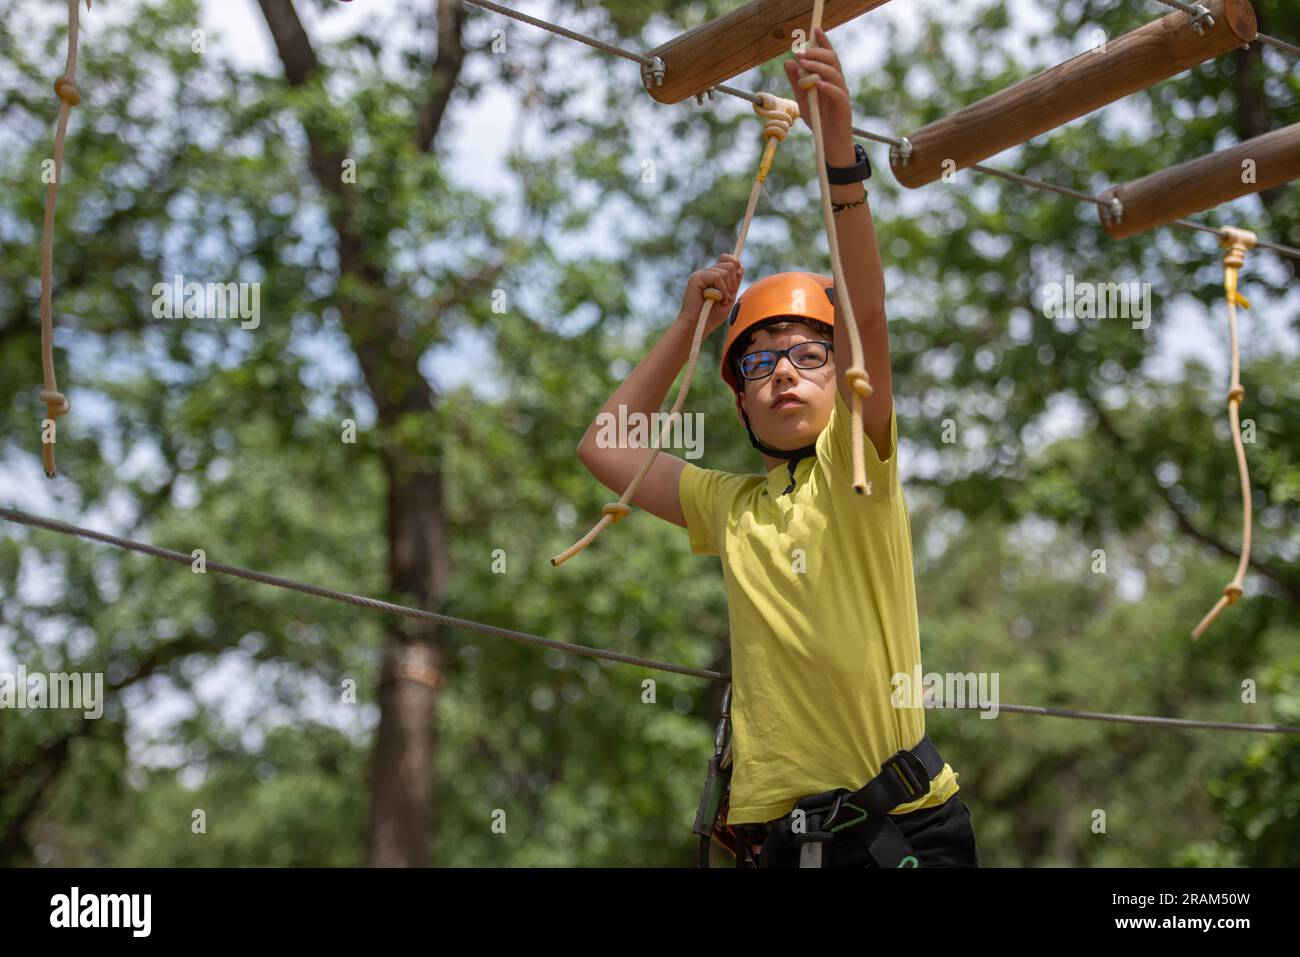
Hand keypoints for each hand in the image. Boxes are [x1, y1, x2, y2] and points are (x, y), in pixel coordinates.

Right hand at [677, 254, 742, 335]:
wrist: (698, 326)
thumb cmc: (712, 316)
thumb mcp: (729, 297)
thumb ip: (735, 282)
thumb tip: (740, 266)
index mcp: (713, 275)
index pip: (727, 259)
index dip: (736, 265)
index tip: (738, 279)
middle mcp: (707, 272)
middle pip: (729, 263)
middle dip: (733, 281)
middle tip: (727, 296)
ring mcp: (701, 274)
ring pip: (725, 270)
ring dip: (727, 289)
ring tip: (720, 301)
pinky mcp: (696, 278)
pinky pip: (717, 277)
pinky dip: (722, 290)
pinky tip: (717, 299)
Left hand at [784, 27, 856, 166]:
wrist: (829, 144)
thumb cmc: (818, 120)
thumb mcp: (802, 99)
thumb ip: (796, 82)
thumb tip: (789, 62)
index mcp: (829, 79)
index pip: (828, 56)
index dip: (823, 42)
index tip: (815, 29)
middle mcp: (838, 83)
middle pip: (832, 60)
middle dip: (816, 53)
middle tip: (800, 52)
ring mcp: (842, 94)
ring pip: (834, 74)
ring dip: (818, 67)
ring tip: (804, 64)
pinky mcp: (843, 107)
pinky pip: (838, 93)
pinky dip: (827, 87)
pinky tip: (816, 84)